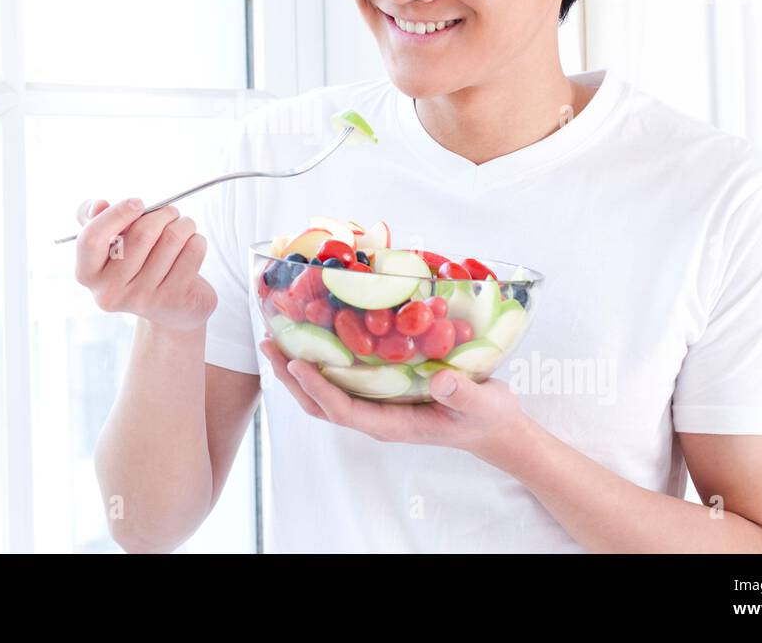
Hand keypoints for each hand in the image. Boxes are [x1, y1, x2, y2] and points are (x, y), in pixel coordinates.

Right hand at [74, 198, 216, 331]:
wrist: (169, 308)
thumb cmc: (136, 263)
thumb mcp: (110, 242)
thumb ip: (96, 218)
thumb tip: (98, 205)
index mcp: (88, 273)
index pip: (92, 238)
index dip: (116, 214)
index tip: (138, 203)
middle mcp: (111, 291)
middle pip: (142, 234)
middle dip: (162, 213)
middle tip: (170, 212)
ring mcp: (142, 299)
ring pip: (172, 239)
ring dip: (184, 224)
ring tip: (184, 226)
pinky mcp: (173, 301)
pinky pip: (192, 252)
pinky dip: (197, 240)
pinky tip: (192, 245)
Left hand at [258, 336, 529, 465]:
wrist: (493, 425)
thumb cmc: (486, 417)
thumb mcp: (483, 405)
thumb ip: (463, 394)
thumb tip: (442, 382)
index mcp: (393, 424)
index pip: (345, 411)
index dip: (318, 389)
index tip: (297, 364)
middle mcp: (376, 416)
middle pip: (321, 403)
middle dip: (292, 377)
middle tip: (268, 343)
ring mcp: (375, 404)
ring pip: (325, 392)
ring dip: (297, 369)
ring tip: (276, 338)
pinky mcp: (380, 391)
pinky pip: (341, 379)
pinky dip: (321, 360)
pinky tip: (314, 335)